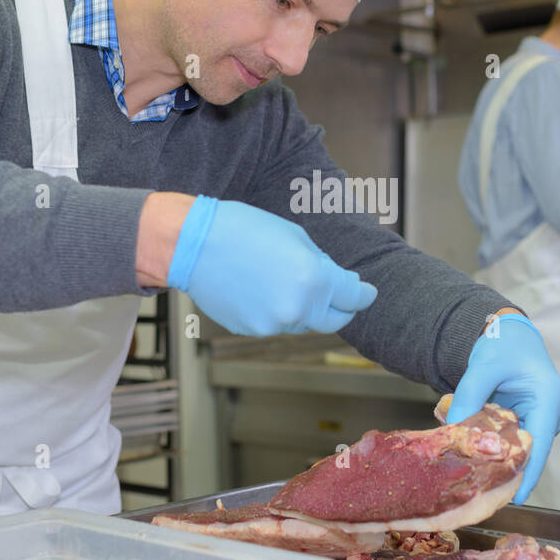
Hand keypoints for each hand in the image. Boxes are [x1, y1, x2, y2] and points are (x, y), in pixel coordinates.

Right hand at [167, 196, 376, 335]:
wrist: (192, 245)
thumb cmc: (243, 229)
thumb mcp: (295, 236)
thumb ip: (322, 264)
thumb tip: (338, 282)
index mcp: (314, 280)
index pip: (353, 297)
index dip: (364, 294)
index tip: (367, 292)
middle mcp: (298, 307)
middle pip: (334, 320)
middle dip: (342, 308)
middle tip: (342, 297)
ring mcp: (274, 324)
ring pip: (303, 321)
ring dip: (303, 306)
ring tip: (280, 278)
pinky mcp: (253, 330)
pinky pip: (276, 323)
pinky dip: (277, 310)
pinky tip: (259, 287)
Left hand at [445, 313, 559, 504]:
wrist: (511, 335)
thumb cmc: (504, 345)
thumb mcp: (483, 365)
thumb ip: (469, 395)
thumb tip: (453, 428)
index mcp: (549, 398)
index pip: (539, 444)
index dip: (528, 473)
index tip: (516, 498)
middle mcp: (552, 412)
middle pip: (530, 450)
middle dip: (505, 466)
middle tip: (477, 485)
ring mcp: (544, 418)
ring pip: (519, 446)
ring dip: (496, 453)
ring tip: (470, 462)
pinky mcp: (532, 421)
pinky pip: (513, 439)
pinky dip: (495, 442)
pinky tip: (475, 445)